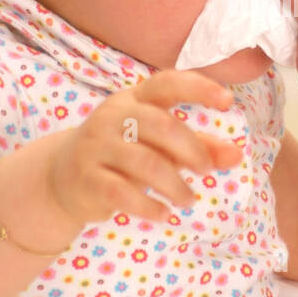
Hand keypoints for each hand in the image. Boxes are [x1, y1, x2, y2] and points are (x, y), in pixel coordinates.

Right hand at [46, 69, 241, 227]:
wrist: (61, 177)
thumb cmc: (121, 154)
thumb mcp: (157, 144)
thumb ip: (197, 146)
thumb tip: (237, 155)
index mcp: (134, 99)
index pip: (167, 82)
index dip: (198, 88)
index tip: (227, 101)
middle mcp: (113, 116)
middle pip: (161, 125)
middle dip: (192, 149)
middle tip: (208, 171)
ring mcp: (96, 146)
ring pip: (145, 163)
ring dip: (175, 185)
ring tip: (187, 200)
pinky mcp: (86, 178)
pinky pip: (122, 193)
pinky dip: (149, 206)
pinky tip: (163, 214)